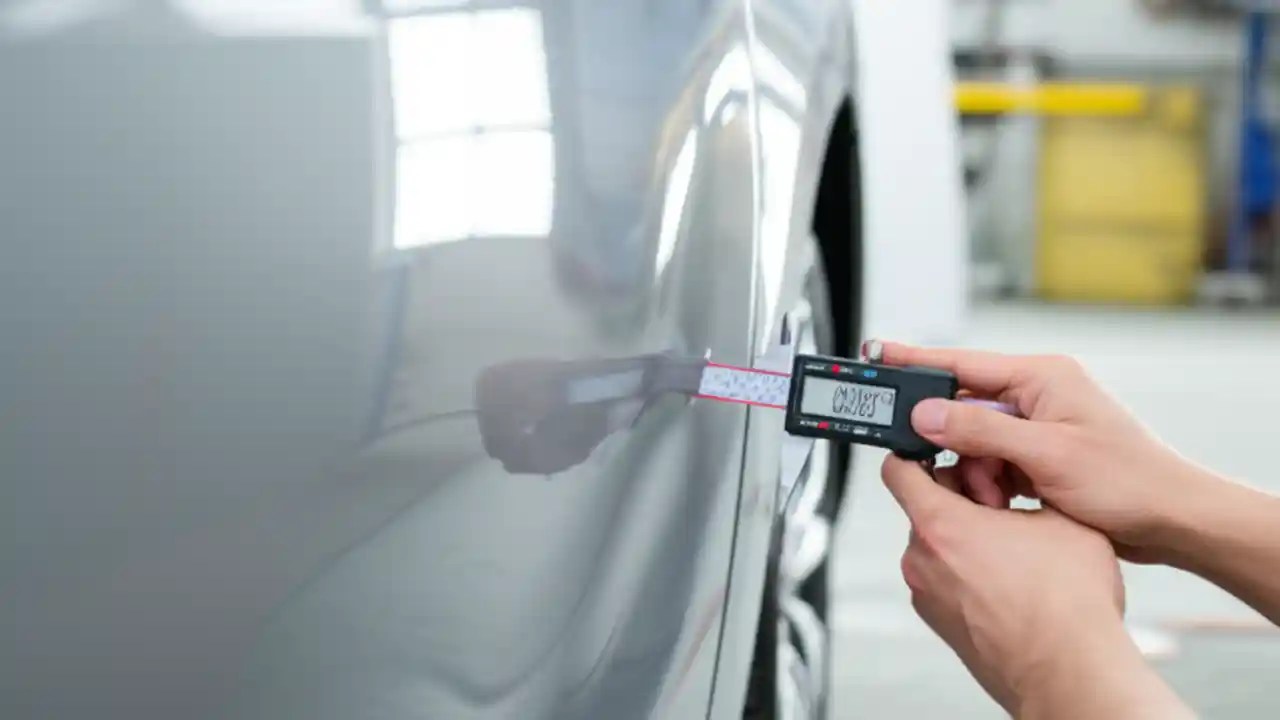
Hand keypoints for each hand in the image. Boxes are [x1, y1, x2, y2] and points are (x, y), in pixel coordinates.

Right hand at [879, 342, 1209, 560]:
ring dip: (976, 472)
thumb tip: (927, 414)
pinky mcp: (1038, 456)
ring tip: (1000, 496)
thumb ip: (981, 429)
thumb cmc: (1127, 479)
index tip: (875, 355)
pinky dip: (991, 484)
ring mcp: (1037, 426)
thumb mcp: (1047, 453)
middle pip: (963, 409)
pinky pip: (992, 463)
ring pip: (973, 442)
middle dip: (954, 445)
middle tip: (956, 470)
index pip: (961, 363)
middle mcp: (1036, 395)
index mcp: (1041, 377)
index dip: (914, 361)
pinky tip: (1009, 501)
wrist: (1169, 519)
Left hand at [884, 456, 1192, 718]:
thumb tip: (1020, 472)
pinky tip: (1009, 578)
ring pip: (935, 543)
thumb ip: (1025, 483)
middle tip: (1003, 503)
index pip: (898, 469)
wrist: (1070, 672)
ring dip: (965, 534)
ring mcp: (926, 594)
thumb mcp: (1062, 516)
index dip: (917, 452)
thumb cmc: (1066, 604)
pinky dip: (966, 568)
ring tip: (1014, 545)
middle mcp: (921, 559)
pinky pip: (943, 577)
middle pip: (923, 505)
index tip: (940, 449)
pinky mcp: (938, 621)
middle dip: (959, 496)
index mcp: (940, 525)